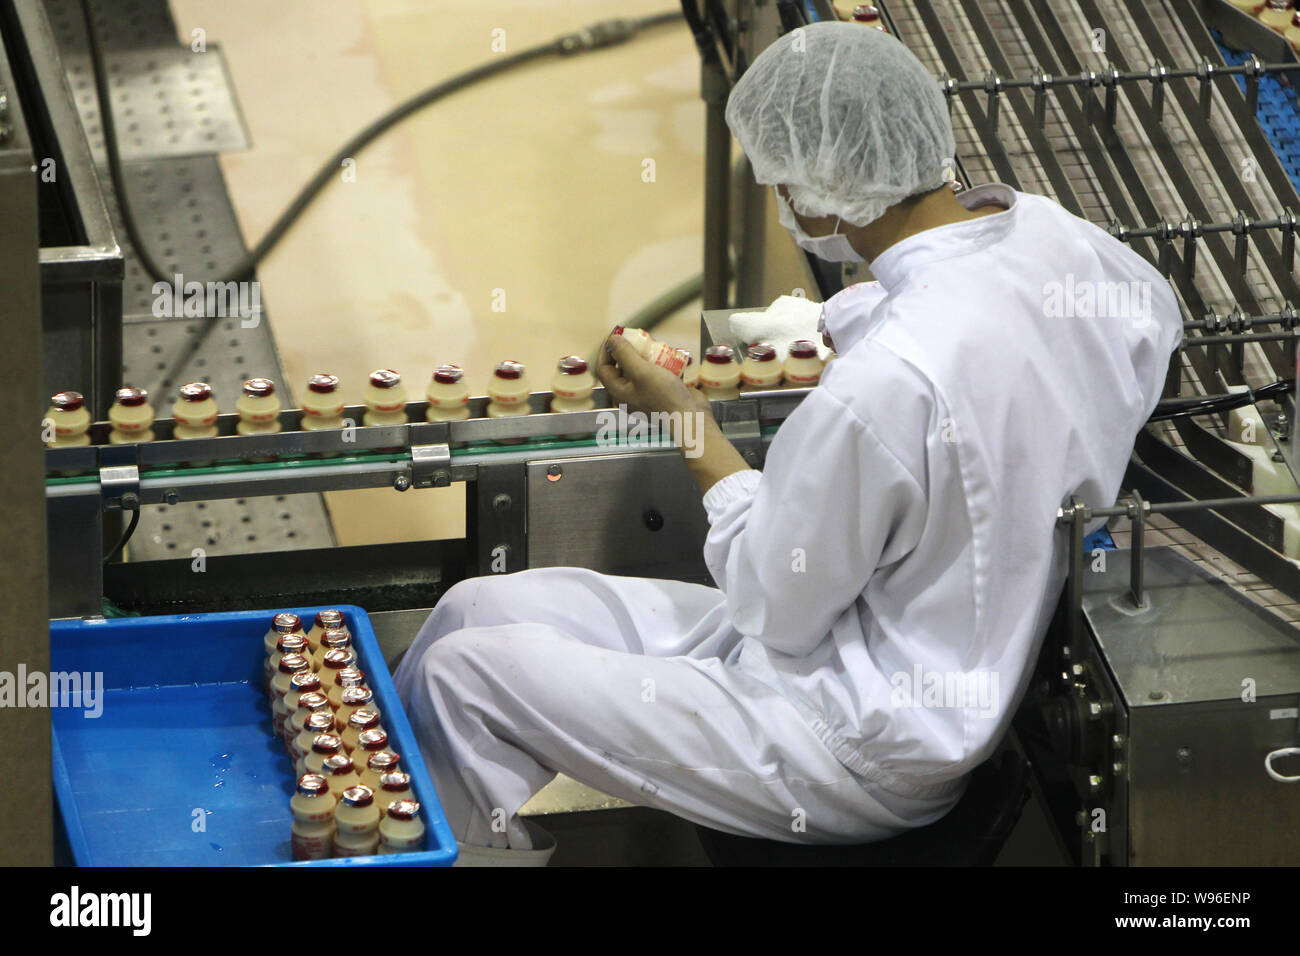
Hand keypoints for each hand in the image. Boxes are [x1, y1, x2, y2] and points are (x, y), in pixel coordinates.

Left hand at [596, 334, 711, 417]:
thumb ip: (624, 355)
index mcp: (619, 392)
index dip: (607, 350)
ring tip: (656, 345)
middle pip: (622, 366)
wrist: (691, 417)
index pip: (603, 368)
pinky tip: (669, 356)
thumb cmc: (665, 398)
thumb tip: (612, 340)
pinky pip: (656, 373)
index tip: (616, 335)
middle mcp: (630, 394)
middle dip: (630, 350)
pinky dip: (661, 363)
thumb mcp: (641, 372)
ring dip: (647, 355)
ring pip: (640, 368)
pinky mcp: (662, 392)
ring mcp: (646, 393)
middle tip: (639, 338)